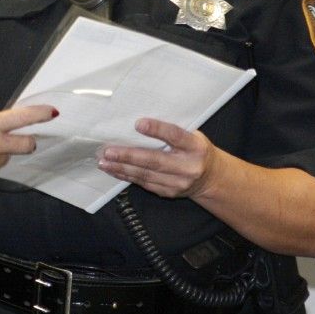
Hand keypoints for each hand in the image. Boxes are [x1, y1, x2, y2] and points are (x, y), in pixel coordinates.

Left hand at [97, 118, 222, 198]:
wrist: (210, 178)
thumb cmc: (195, 149)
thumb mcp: (193, 135)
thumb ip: (172, 131)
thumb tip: (140, 121)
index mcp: (195, 146)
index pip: (175, 136)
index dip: (157, 130)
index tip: (138, 124)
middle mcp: (188, 166)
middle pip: (155, 160)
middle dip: (128, 156)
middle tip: (108, 151)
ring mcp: (178, 182)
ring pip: (145, 175)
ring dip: (122, 168)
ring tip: (104, 161)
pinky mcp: (169, 192)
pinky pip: (144, 183)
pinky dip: (127, 176)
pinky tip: (114, 170)